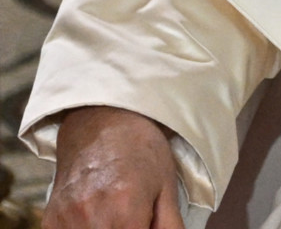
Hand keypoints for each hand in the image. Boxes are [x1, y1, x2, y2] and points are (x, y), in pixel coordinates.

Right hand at [43, 106, 183, 228]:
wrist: (102, 122)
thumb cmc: (141, 151)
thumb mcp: (167, 187)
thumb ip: (169, 226)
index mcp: (126, 209)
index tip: (146, 225)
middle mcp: (92, 217)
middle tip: (134, 219)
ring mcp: (67, 219)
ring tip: (116, 216)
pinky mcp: (51, 220)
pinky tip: (97, 217)